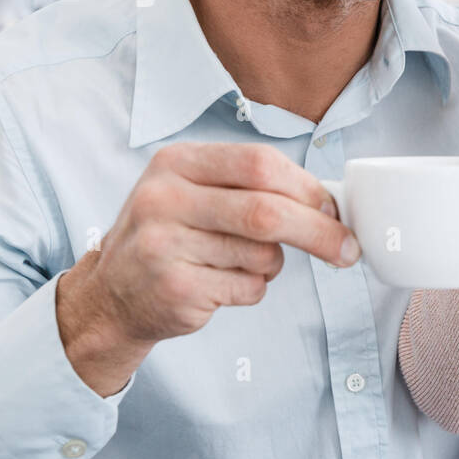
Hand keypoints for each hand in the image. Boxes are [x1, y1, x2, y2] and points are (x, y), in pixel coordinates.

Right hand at [56, 141, 354, 395]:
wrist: (110, 295)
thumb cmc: (171, 236)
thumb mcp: (194, 192)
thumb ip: (250, 187)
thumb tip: (329, 202)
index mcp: (176, 163)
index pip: (259, 163)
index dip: (307, 187)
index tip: (334, 208)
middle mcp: (164, 199)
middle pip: (268, 212)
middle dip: (319, 232)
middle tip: (347, 250)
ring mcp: (165, 245)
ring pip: (263, 255)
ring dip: (271, 265)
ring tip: (237, 263)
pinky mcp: (175, 289)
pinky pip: (248, 288)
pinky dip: (252, 289)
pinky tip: (219, 284)